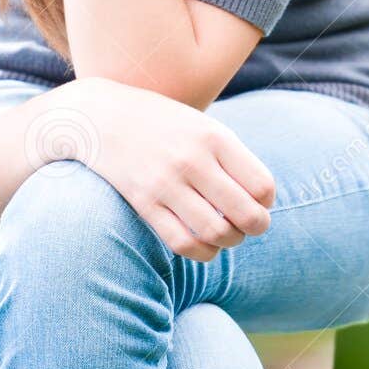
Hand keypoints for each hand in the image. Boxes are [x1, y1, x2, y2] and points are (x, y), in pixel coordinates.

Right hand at [27, 76, 274, 260]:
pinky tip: (206, 245)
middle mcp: (192, 160)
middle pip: (246, 213)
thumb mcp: (201, 125)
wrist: (100, 116)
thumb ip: (231, 157)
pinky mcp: (143, 203)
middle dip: (257, 226)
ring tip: (229, 234)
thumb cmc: (162, 123)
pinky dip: (203, 252)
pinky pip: (183, 242)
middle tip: (252, 225)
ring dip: (231, 241)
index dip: (267, 201)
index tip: (259, 200)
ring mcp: (166, 183)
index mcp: (214, 137)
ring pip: (217, 232)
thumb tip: (262, 200)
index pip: (262, 185)